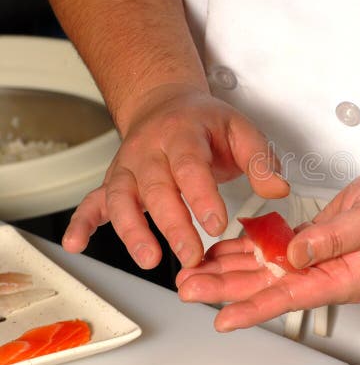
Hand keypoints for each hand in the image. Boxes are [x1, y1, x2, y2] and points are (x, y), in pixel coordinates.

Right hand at [62, 83, 288, 268]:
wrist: (167, 106)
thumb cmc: (206, 124)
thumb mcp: (241, 129)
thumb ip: (261, 160)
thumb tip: (279, 190)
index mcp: (183, 134)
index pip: (191, 166)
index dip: (202, 196)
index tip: (217, 223)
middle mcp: (149, 151)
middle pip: (156, 189)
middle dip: (172, 224)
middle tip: (191, 254)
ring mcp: (128, 167)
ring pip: (121, 199)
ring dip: (131, 231)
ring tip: (149, 258)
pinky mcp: (114, 182)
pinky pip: (93, 201)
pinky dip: (82, 222)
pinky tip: (75, 243)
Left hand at [175, 163, 359, 331]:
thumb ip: (332, 238)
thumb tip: (293, 253)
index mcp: (345, 278)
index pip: (291, 296)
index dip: (255, 308)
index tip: (224, 318)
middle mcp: (327, 274)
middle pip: (269, 286)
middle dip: (227, 287)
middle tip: (189, 288)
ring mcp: (319, 258)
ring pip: (267, 269)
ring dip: (230, 269)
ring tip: (195, 272)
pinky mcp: (314, 240)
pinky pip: (274, 249)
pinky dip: (248, 249)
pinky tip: (224, 250)